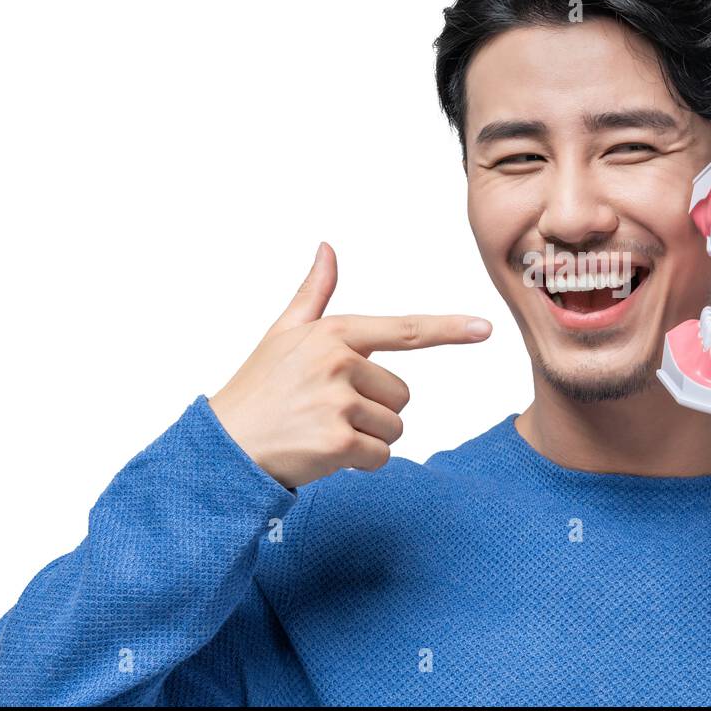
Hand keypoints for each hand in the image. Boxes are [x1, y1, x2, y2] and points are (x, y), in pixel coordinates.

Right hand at [208, 242, 491, 488]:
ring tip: (322, 431)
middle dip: (374, 409)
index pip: (406, 330)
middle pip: (401, 393)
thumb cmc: (259, 389)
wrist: (224, 447)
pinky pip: (381, 455)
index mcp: (334, 333)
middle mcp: (339, 362)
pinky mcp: (339, 441)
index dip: (450, 329)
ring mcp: (339, 402)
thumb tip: (327, 248)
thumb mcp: (282, 334)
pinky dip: (360, 462)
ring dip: (367, 437)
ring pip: (394, 426)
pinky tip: (324, 454)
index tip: (486, 328)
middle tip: (328, 412)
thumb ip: (314, 294)